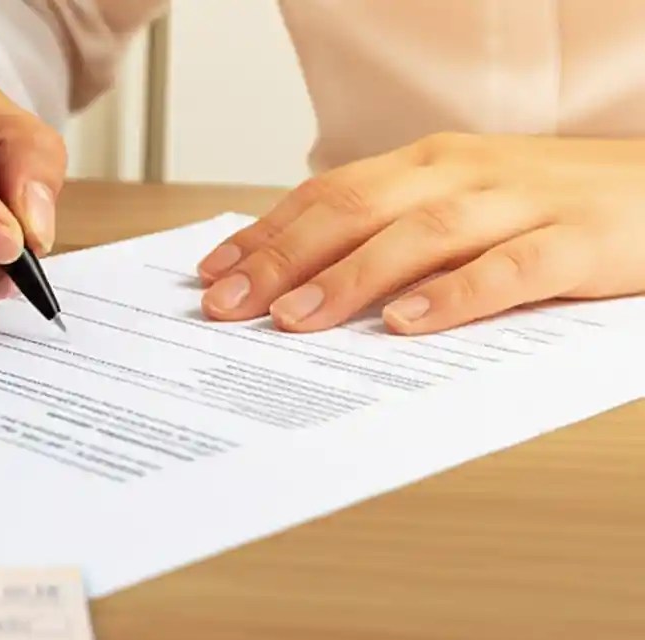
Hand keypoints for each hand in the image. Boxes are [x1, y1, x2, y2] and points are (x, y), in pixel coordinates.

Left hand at [196, 132, 644, 333]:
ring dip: (350, 278)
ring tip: (295, 320)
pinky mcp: (580, 242)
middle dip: (283, 259)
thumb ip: (393, 230)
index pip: (328, 194)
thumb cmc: (551, 207)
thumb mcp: (463, 204)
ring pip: (421, 235)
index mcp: (429, 163)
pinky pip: (510, 270)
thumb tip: (302, 277)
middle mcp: (464, 173)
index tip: (212, 276)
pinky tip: (407, 324)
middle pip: (356, 209)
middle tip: (227, 307)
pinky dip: (455, 296)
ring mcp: (522, 204)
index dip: (266, 234)